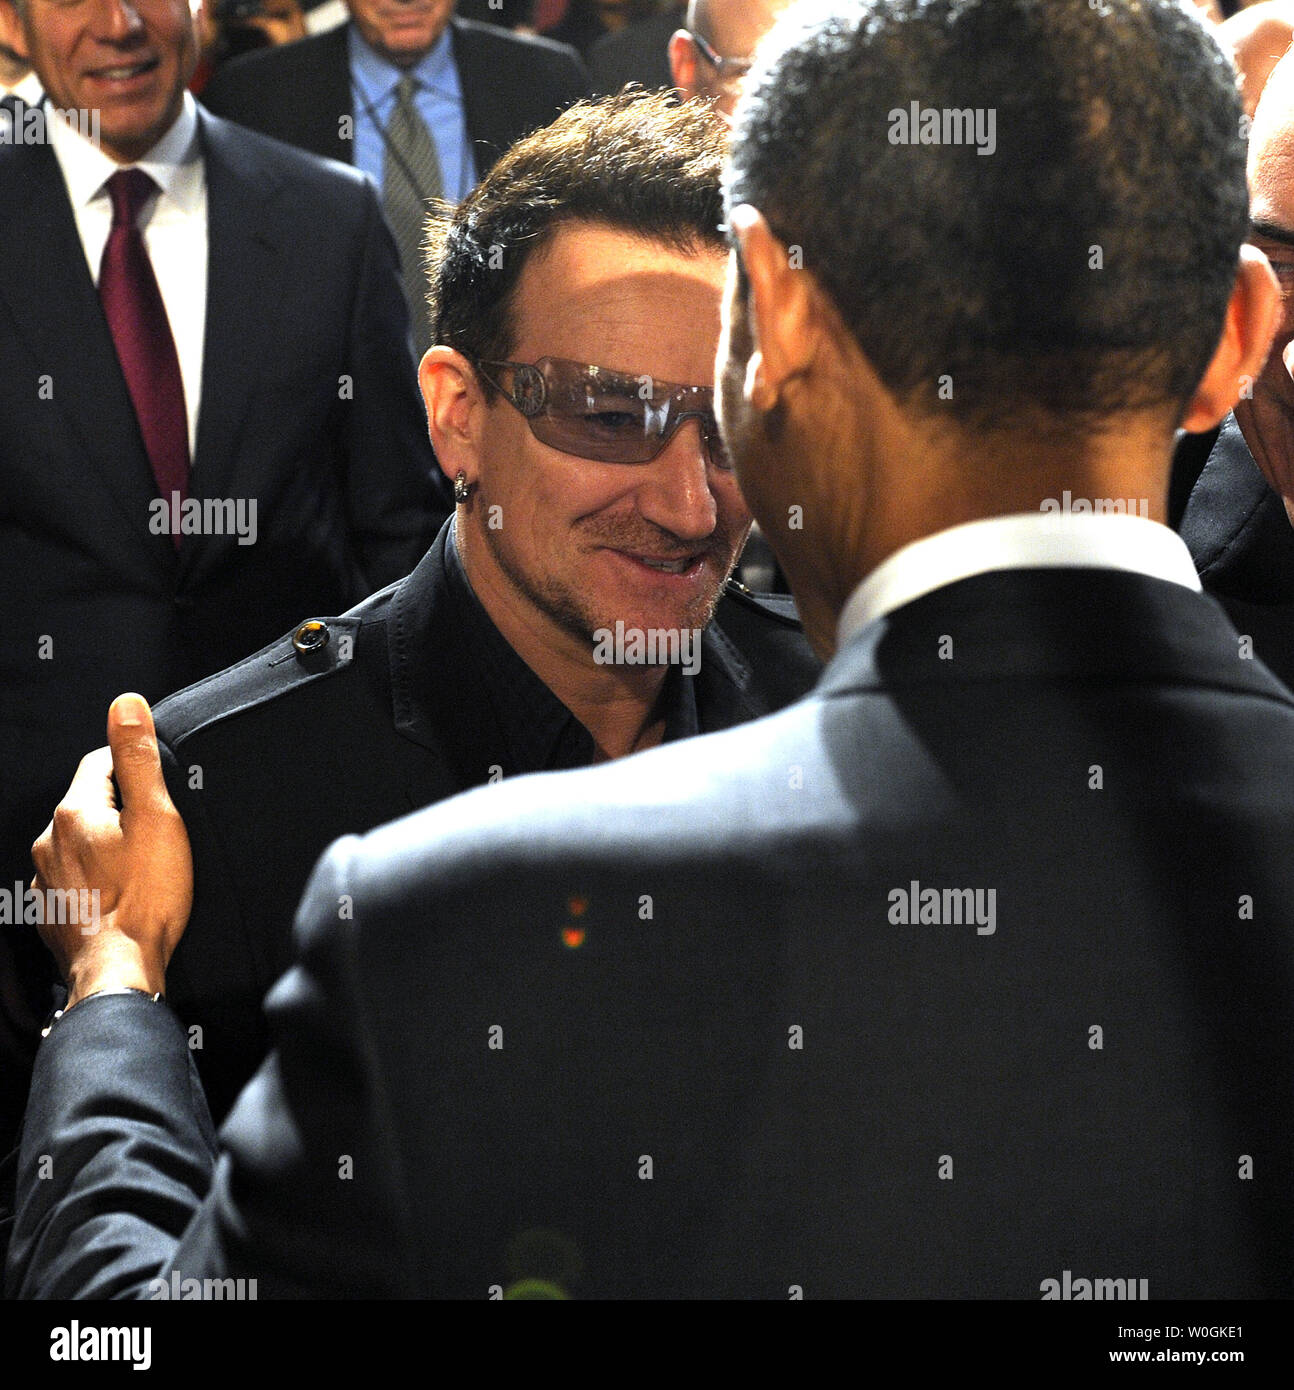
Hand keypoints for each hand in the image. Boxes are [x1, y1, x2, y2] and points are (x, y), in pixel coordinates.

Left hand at [31, 694, 193, 1008]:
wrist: (119, 970)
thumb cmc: (146, 898)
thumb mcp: (156, 818)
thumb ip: (139, 759)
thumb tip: (126, 705)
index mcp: (74, 811)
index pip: (101, 763)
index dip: (136, 771)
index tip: (160, 793)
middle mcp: (50, 840)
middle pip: (91, 803)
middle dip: (123, 811)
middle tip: (161, 835)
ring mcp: (47, 877)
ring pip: (83, 841)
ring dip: (110, 846)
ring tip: (145, 868)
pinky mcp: (53, 908)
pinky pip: (78, 877)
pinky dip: (100, 878)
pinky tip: (126, 894)